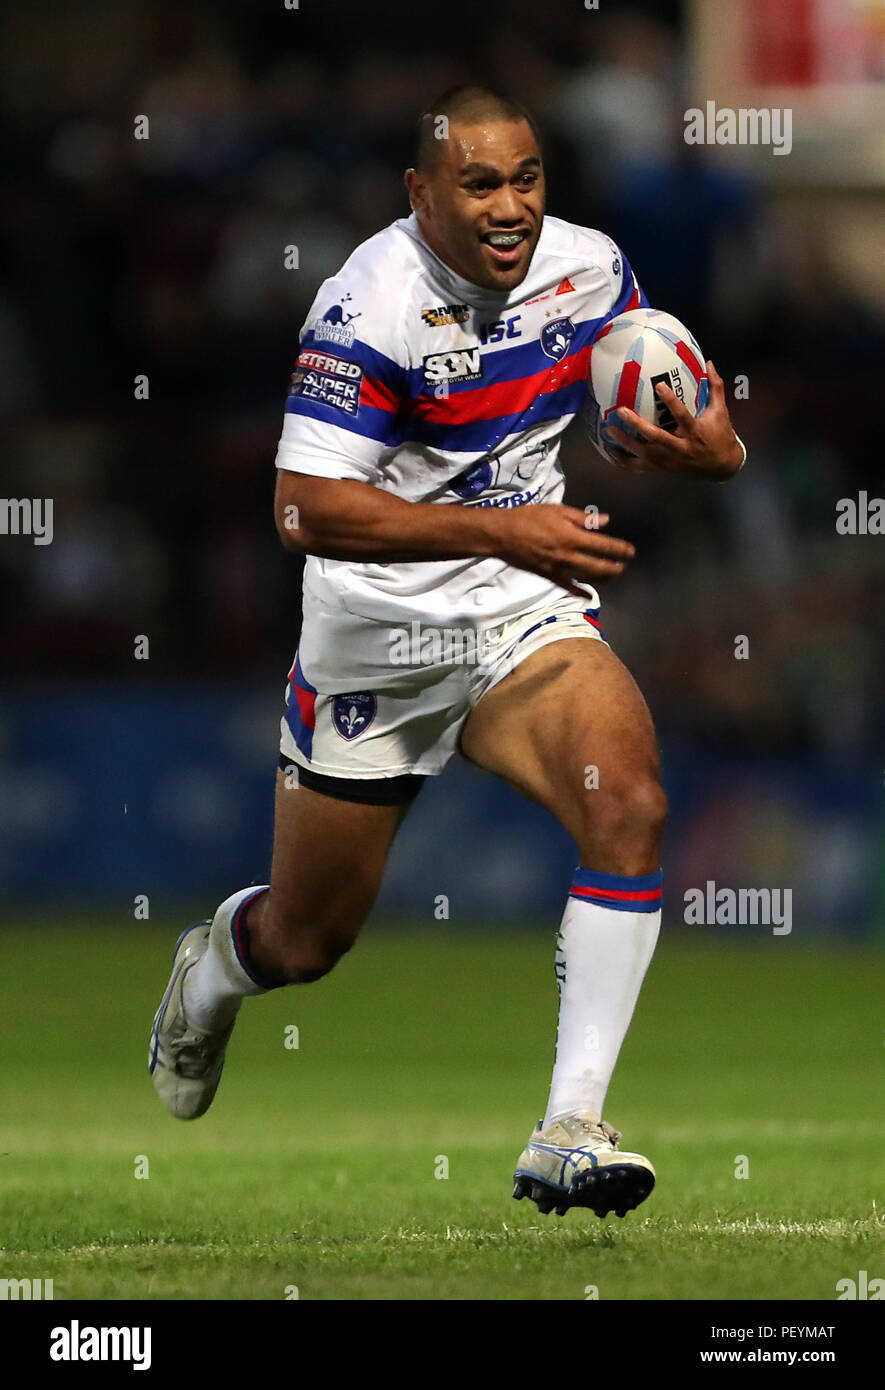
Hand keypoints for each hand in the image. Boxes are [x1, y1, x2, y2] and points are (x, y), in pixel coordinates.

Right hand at [493, 504, 633, 598]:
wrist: (503, 535)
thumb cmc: (529, 517)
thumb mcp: (558, 510)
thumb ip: (583, 518)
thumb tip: (605, 520)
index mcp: (572, 537)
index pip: (603, 545)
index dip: (619, 549)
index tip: (630, 551)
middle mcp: (568, 556)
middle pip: (598, 566)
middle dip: (614, 567)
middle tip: (623, 566)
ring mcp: (558, 569)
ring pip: (586, 577)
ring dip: (602, 578)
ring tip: (612, 576)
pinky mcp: (548, 576)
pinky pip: (567, 586)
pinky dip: (579, 592)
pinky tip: (588, 595)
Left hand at [606, 360, 743, 479]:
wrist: (721, 467)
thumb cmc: (720, 436)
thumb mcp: (721, 412)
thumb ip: (715, 387)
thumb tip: (710, 363)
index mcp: (694, 432)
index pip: (682, 415)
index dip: (670, 401)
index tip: (659, 385)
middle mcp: (680, 448)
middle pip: (656, 437)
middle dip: (637, 426)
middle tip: (621, 411)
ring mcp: (669, 461)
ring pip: (644, 454)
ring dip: (625, 442)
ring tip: (609, 430)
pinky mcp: (661, 469)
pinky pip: (638, 467)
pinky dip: (622, 461)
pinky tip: (610, 451)